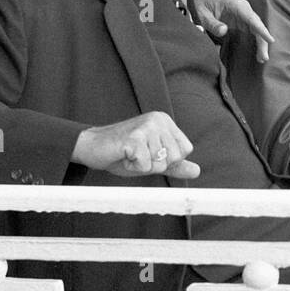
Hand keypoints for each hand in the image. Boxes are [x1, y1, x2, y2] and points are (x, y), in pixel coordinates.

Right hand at [71, 113, 199, 178]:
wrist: (93, 148)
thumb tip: (197, 171)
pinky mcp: (134, 138)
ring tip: (130, 155)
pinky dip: (133, 167)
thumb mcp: (153, 159)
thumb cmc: (123, 153)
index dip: (168, 160)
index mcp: (166, 121)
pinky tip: (123, 156)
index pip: (185, 150)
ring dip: (142, 166)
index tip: (149, 153)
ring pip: (159, 164)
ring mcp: (146, 127)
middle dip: (155, 165)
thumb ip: (175, 165)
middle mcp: (158, 120)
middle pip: (174, 158)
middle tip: (137, 155)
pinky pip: (144, 165)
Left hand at [190, 0, 272, 61]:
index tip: (270, 39)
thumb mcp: (201, 14)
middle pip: (256, 24)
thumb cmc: (198, 4)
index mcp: (234, 3)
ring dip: (260, 42)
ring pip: (256, 28)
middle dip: (262, 40)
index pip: (251, 18)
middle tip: (263, 57)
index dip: (261, 29)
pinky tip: (257, 51)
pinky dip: (255, 40)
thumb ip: (212, 23)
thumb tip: (224, 31)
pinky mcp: (239, 19)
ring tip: (261, 58)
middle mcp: (241, 6)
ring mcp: (242, 12)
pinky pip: (251, 29)